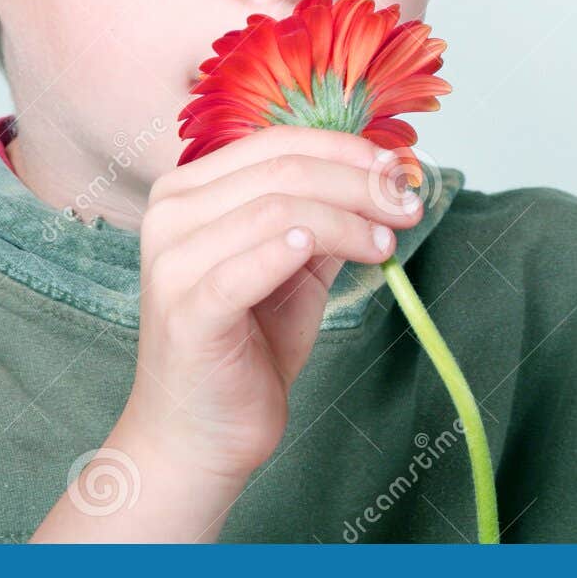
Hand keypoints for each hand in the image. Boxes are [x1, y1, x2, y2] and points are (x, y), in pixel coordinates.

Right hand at [116, 124, 424, 485]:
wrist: (199, 435)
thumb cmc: (245, 348)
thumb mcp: (296, 269)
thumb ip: (326, 220)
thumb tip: (384, 180)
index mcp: (190, 192)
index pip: (276, 143)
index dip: (346, 150)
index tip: (398, 171)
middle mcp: (170, 215)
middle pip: (284, 170)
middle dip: (360, 184)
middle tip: (406, 207)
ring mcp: (172, 262)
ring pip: (278, 210)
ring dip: (347, 221)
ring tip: (385, 244)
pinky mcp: (186, 312)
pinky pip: (246, 268)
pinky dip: (291, 252)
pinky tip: (327, 251)